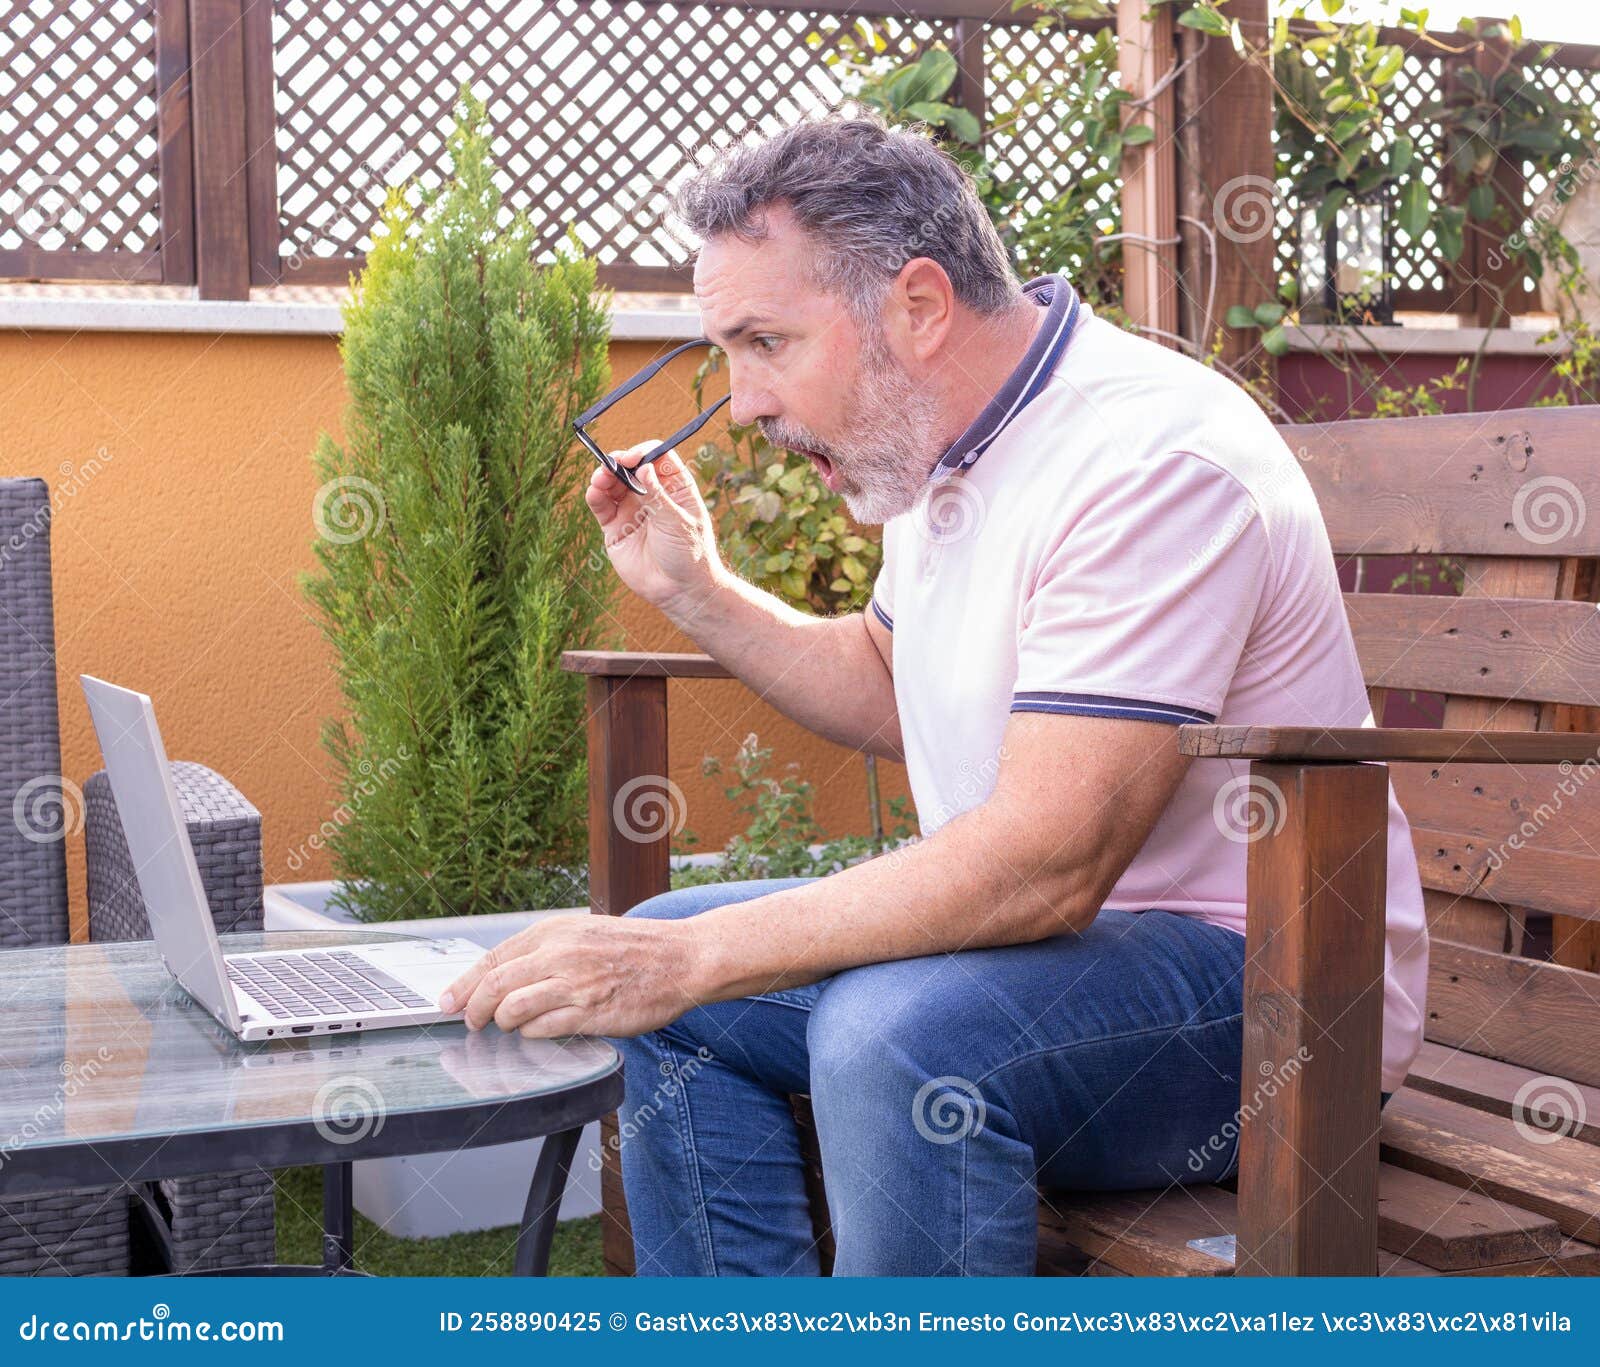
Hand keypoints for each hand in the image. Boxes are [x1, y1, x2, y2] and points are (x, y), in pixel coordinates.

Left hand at [439, 912, 707, 1038]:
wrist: (682, 959)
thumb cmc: (636, 949)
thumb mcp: (585, 933)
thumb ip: (547, 950)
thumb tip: (504, 976)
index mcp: (555, 931)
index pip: (494, 959)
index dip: (464, 984)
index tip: (448, 1001)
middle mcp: (560, 954)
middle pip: (494, 985)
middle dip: (473, 1008)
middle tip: (469, 1021)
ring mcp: (574, 984)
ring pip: (513, 1009)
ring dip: (504, 1024)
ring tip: (509, 1027)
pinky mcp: (590, 1013)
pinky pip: (543, 1029)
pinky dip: (532, 1034)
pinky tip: (539, 1032)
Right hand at [584, 441, 724, 615]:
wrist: (679, 591)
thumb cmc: (689, 555)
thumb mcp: (677, 522)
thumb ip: (657, 495)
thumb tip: (643, 468)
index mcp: (674, 488)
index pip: (656, 458)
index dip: (642, 453)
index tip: (632, 459)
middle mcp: (651, 495)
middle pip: (630, 467)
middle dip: (619, 462)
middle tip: (611, 465)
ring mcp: (632, 510)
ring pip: (613, 483)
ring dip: (604, 476)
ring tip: (601, 478)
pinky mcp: (615, 528)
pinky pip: (601, 505)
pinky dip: (595, 495)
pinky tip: (594, 492)